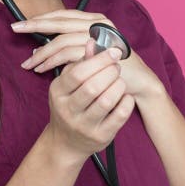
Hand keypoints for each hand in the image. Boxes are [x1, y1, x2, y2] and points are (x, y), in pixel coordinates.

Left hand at [13, 9, 162, 100]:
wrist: (138, 82)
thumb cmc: (112, 68)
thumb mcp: (90, 52)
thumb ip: (72, 45)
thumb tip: (41, 47)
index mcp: (95, 19)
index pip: (62, 14)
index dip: (41, 18)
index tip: (21, 23)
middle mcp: (98, 22)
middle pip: (59, 21)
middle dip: (34, 25)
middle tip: (15, 29)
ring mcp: (100, 35)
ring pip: (61, 39)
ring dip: (42, 52)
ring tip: (29, 63)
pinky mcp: (100, 50)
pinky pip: (68, 54)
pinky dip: (52, 61)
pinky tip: (42, 68)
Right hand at [46, 39, 133, 160]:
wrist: (66, 143)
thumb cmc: (69, 106)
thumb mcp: (67, 85)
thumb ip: (80, 64)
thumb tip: (92, 42)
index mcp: (58, 93)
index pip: (78, 73)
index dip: (99, 60)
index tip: (113, 51)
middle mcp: (68, 111)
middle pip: (93, 86)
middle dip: (110, 72)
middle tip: (117, 66)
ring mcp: (84, 126)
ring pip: (106, 101)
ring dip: (118, 85)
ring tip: (120, 80)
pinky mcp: (101, 137)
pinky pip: (119, 116)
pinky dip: (126, 101)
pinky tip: (125, 96)